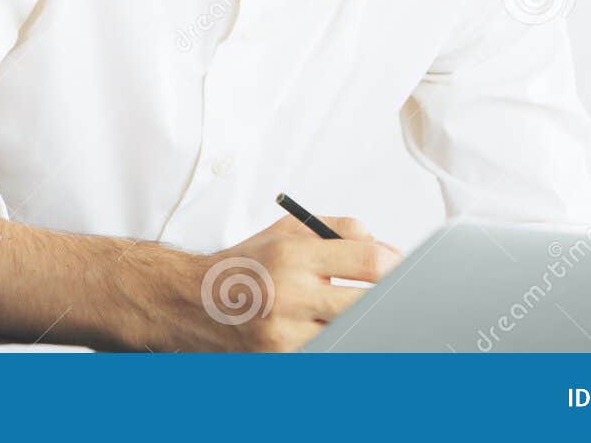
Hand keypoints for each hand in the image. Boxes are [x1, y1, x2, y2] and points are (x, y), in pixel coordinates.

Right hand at [182, 213, 401, 351]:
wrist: (189, 301)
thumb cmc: (243, 265)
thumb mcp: (286, 230)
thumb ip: (338, 229)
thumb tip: (386, 250)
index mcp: (292, 255)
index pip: (367, 263)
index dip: (395, 266)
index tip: (400, 269)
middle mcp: (288, 295)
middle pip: (367, 304)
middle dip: (387, 300)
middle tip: (397, 298)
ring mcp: (284, 334)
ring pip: (350, 334)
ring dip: (364, 325)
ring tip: (367, 317)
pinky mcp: (280, 360)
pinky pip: (327, 354)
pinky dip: (339, 346)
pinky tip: (339, 335)